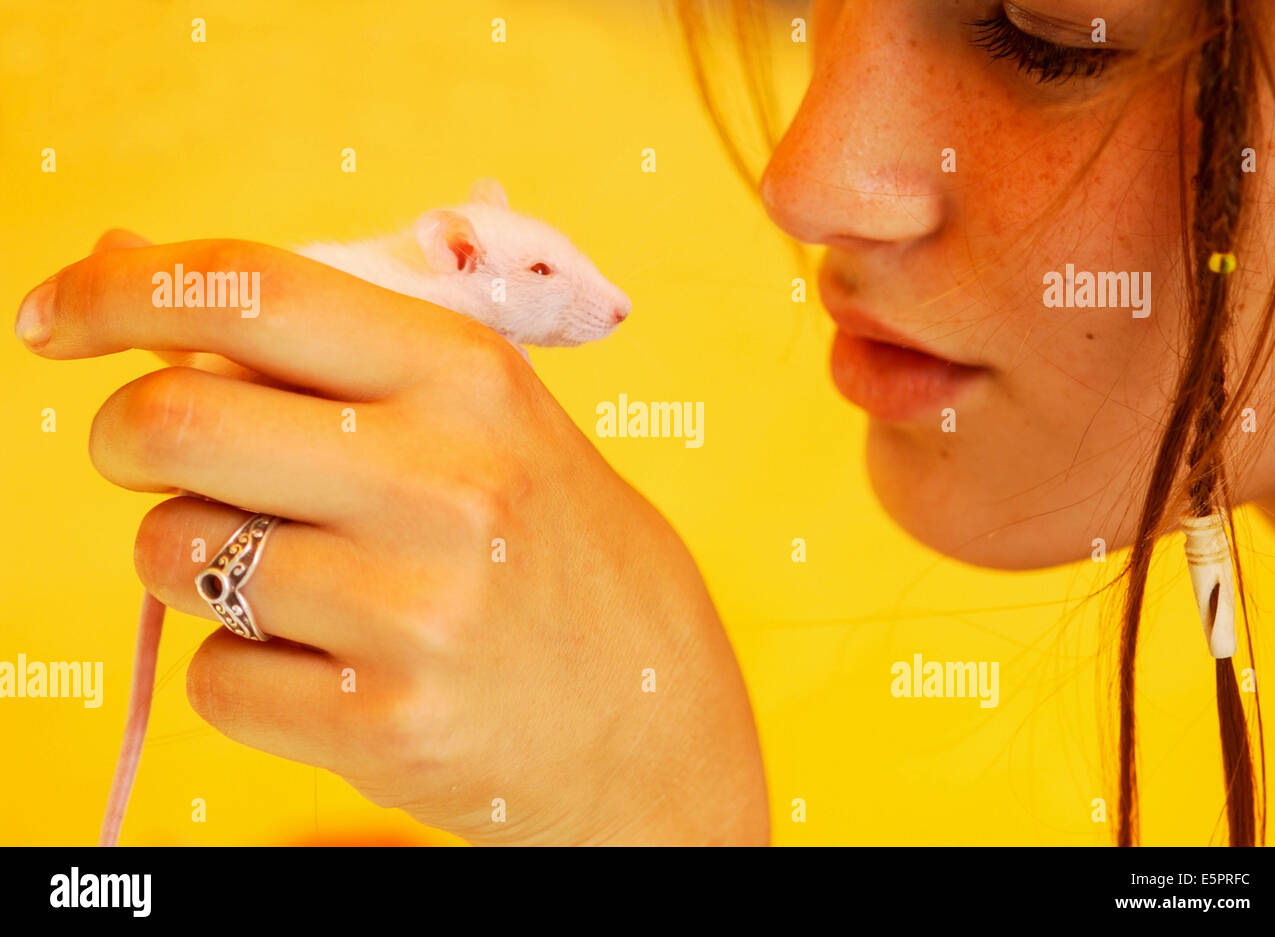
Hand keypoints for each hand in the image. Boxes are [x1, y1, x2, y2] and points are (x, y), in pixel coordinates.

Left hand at [15, 233, 768, 844]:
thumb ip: (321, 354)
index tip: (52, 316)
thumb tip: (123, 266)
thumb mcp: (478, 424)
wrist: (654, 720)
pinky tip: (328, 668)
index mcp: (470, 379)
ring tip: (293, 582)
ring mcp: (417, 610)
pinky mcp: (386, 725)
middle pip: (174, 422)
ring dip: (192, 562)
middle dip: (123, 437)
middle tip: (147, 455)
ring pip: (174, 555)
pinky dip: (240, 669)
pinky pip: (214, 679)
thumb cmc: (550, 551)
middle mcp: (445, 482)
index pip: (257, 288)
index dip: (123, 290)